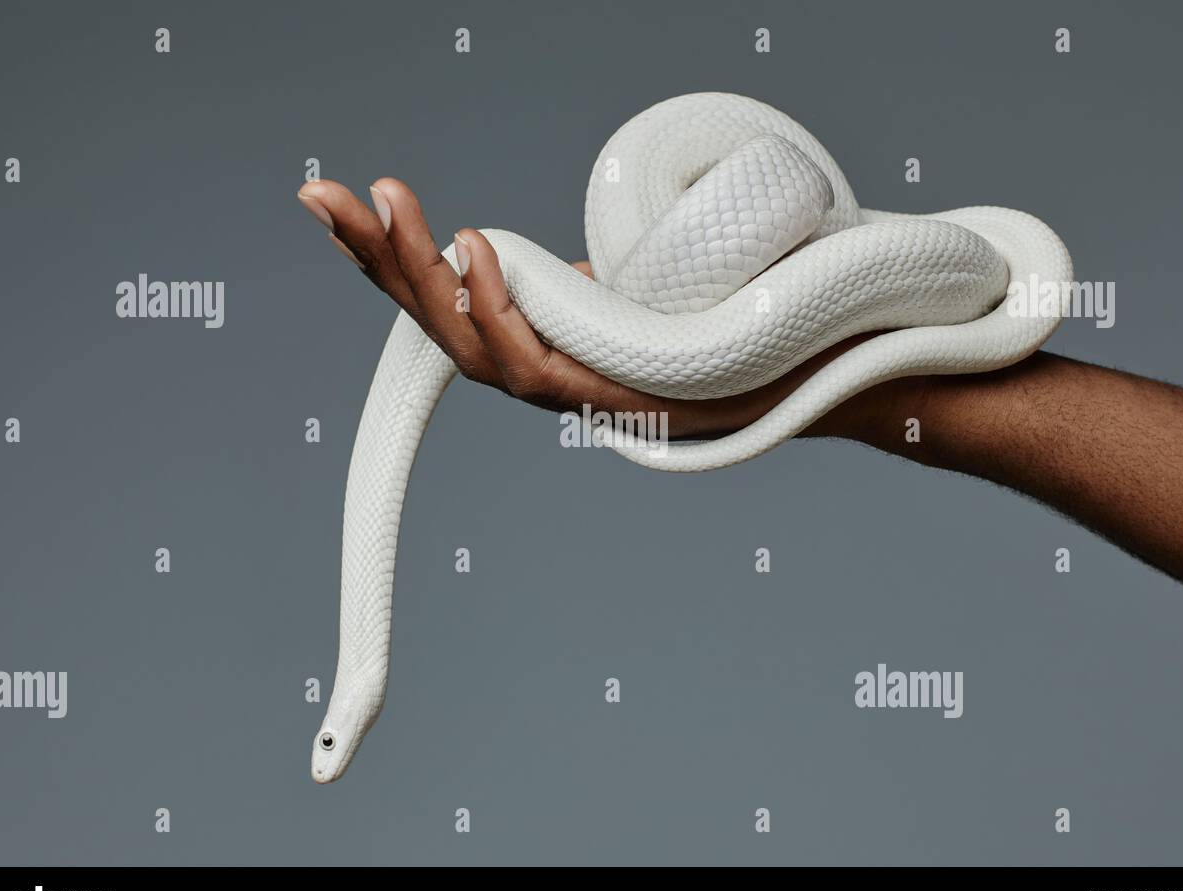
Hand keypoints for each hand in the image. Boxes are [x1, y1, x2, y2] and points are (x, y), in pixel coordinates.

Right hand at [297, 178, 907, 441]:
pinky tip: (473, 251)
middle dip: (380, 264)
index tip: (341, 198)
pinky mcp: (634, 405)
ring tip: (392, 210)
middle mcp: (568, 378)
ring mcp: (596, 396)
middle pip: (448, 331)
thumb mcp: (657, 276)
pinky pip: (544, 369)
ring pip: (480, 354)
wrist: (860, 354)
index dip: (392, 262)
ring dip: (424, 283)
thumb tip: (542, 254)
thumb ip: (595, 277)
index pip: (457, 304)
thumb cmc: (766, 302)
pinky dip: (501, 309)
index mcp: (564, 344)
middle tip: (322, 192)